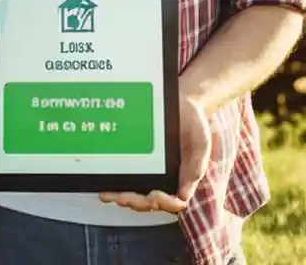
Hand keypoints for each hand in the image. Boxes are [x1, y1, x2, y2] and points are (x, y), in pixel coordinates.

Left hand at [98, 97, 211, 213]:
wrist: (181, 103)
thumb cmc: (193, 123)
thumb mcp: (200, 140)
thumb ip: (196, 164)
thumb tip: (184, 195)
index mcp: (183, 178)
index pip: (173, 202)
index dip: (163, 203)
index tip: (154, 195)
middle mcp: (167, 180)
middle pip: (150, 202)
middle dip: (135, 202)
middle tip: (122, 198)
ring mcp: (152, 174)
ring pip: (137, 195)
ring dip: (122, 198)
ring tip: (108, 195)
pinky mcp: (140, 164)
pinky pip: (128, 179)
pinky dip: (116, 184)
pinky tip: (104, 184)